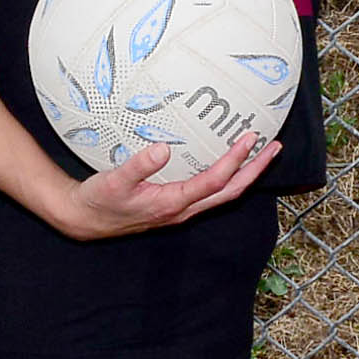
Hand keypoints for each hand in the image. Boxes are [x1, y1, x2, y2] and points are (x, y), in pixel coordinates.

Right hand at [45, 130, 279, 238]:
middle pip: (230, 191)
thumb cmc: (99, 200)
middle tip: (274, 147)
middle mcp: (183, 209)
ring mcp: (181, 209)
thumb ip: (139, 165)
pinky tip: (229, 162)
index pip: (215, 181)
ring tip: (262, 154)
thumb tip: (164, 148)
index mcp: (173, 202)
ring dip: (246, 174)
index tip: (250, 138)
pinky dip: (227, 177)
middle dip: (255, 170)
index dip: (235, 160)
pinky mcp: (176, 205)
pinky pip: (211, 192)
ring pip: (223, 194)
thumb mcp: (114, 180)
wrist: (84, 220)